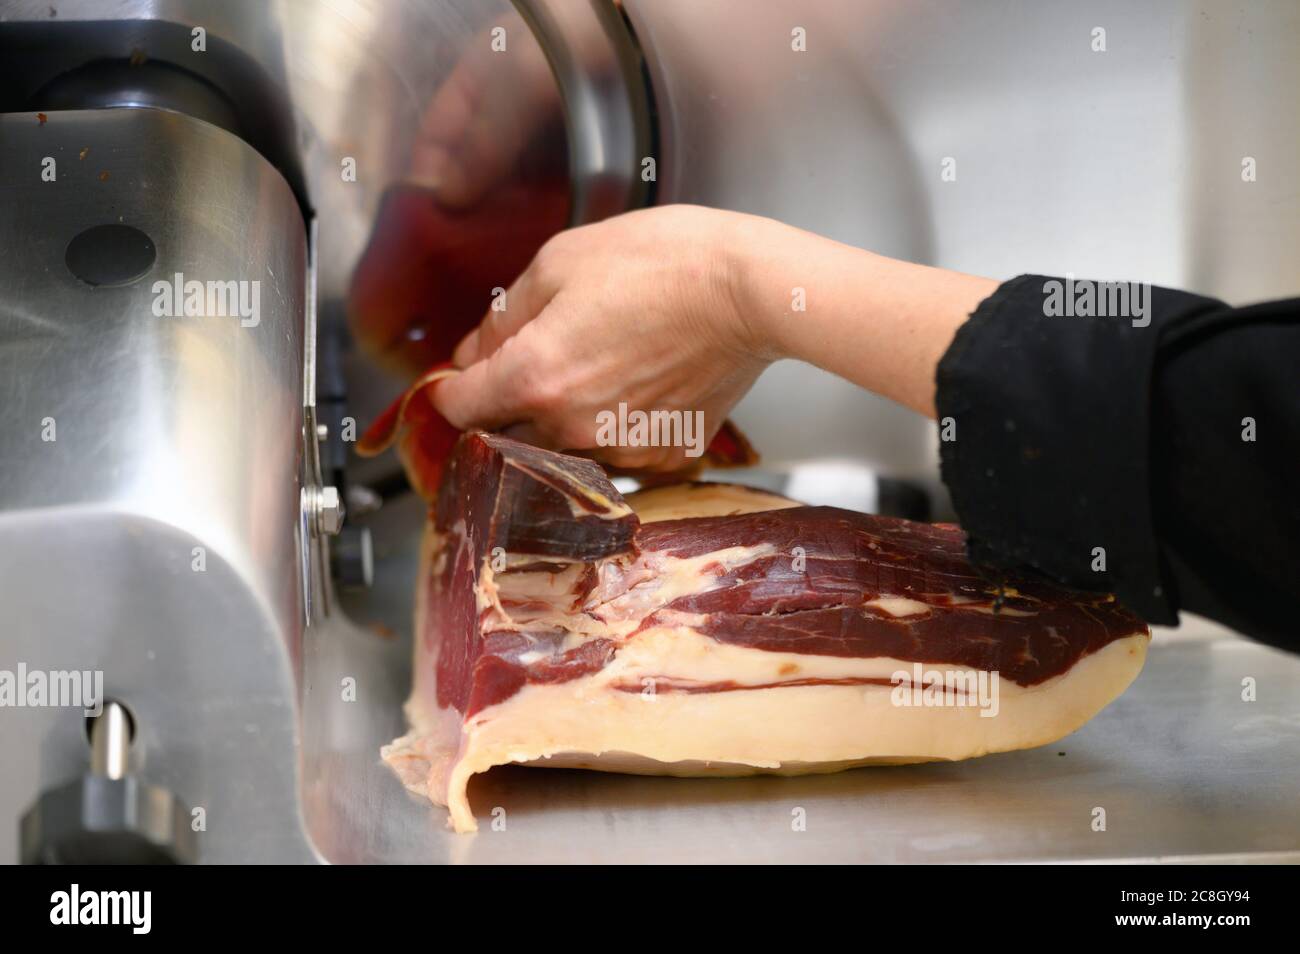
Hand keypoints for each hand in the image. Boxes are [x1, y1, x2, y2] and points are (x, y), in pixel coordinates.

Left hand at [434, 205, 770, 471]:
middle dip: (508, 404)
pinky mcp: (663, 457)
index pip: (458, 408)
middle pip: (506, 435)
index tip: (458, 378)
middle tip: (539, 360)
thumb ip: (503, 315)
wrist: (748, 291)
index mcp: (534, 378)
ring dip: (563, 418)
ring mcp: (620, 451)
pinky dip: (616, 427)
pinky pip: (618, 452)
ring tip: (602, 363)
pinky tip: (639, 384)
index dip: (450, 389)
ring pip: (564, 448)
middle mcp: (571, 428)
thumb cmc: (663, 263)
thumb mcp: (560, 261)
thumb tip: (472, 350)